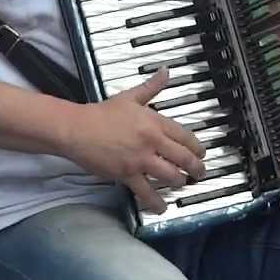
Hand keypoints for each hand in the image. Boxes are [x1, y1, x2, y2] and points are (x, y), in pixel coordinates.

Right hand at [59, 68, 205, 213]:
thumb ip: (151, 87)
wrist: (78, 129)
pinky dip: (156, 202)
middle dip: (196, 168)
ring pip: (170, 176)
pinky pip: (147, 192)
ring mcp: (140, 159)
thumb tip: (165, 71)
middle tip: (200, 173)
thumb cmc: (102, 113)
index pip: (185, 136)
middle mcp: (152, 141)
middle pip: (183, 158)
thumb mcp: (130, 97)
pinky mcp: (127, 175)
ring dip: (180, 182)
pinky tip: (162, 207)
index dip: (197, 147)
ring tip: (182, 184)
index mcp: (154, 122)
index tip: (201, 153)